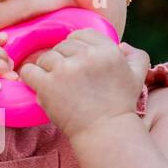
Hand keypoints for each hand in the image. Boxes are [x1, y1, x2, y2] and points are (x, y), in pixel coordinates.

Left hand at [19, 33, 149, 142]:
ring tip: (55, 84)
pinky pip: (29, 70)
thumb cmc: (121, 105)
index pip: (82, 34)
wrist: (106, 132)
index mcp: (107, 50)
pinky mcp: (48, 85)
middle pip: (63, 46)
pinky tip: (38, 84)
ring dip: (47, 69)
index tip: (77, 61)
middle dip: (63, 59)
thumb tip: (122, 45)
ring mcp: (65, 70)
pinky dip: (31, 76)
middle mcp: (86, 56)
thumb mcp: (137, 76)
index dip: (77, 46)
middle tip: (67, 78)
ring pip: (46, 57)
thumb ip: (136, 55)